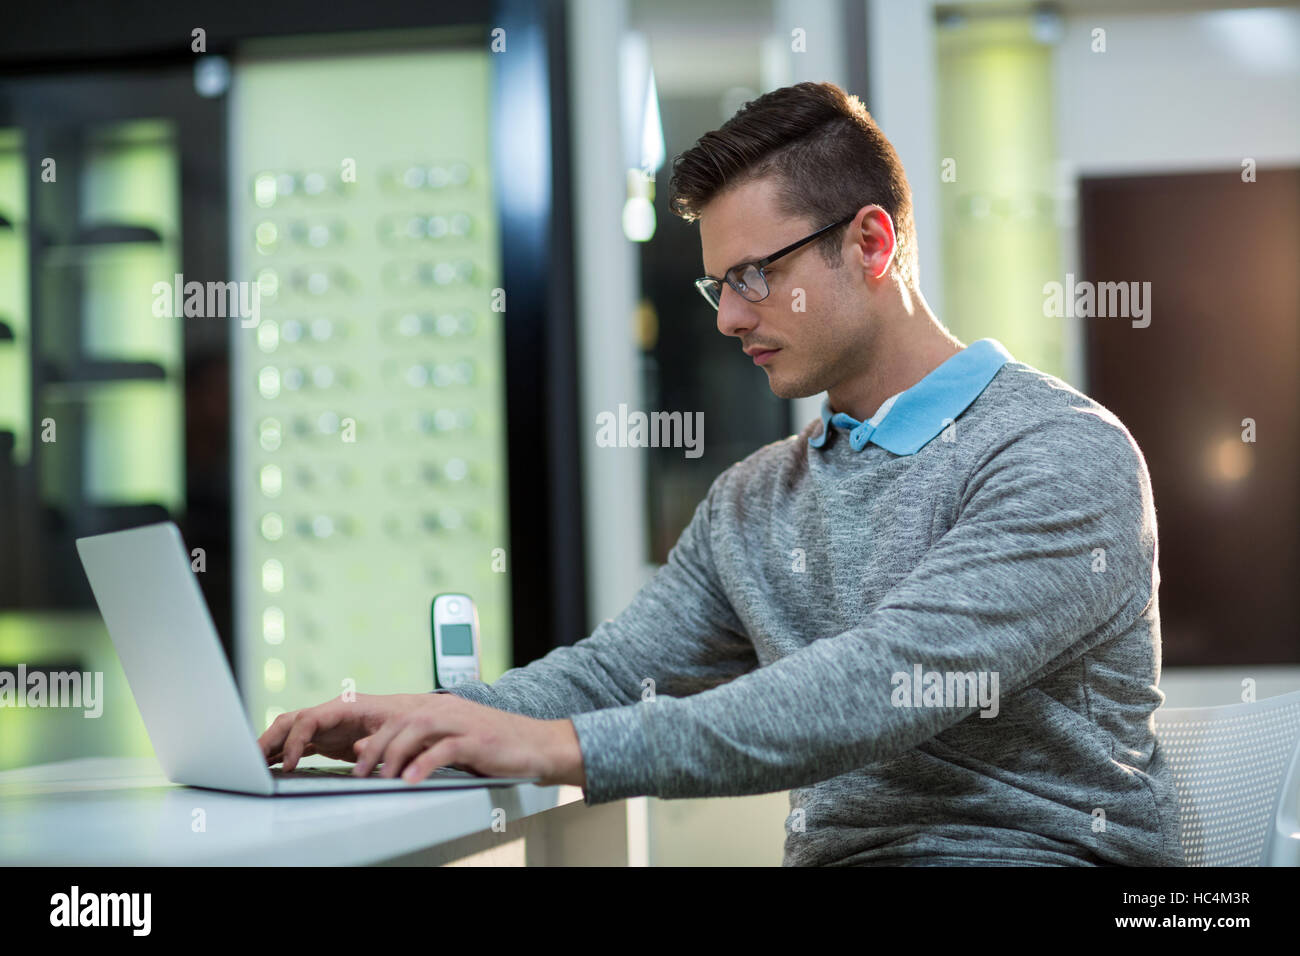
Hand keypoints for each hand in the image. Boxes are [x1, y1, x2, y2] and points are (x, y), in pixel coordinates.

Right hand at [258, 692, 433, 767]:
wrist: (412, 718)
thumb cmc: (405, 721)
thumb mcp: (396, 731)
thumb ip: (376, 740)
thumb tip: (357, 747)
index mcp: (344, 707)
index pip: (309, 720)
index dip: (295, 741)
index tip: (289, 764)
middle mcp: (330, 713)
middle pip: (290, 721)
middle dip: (269, 740)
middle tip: (251, 762)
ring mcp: (326, 725)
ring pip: (289, 731)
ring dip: (270, 746)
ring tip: (251, 765)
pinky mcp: (326, 738)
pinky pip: (297, 743)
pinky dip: (282, 753)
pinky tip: (268, 765)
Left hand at [351, 694, 586, 787]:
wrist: (542, 745)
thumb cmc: (498, 747)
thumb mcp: (453, 744)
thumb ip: (418, 744)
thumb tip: (378, 750)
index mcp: (443, 708)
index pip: (398, 717)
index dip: (373, 738)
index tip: (355, 761)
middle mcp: (451, 710)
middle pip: (403, 721)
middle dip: (377, 747)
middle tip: (361, 772)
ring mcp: (466, 723)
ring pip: (420, 728)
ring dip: (396, 752)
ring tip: (383, 777)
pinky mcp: (481, 740)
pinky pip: (448, 748)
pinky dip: (427, 763)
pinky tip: (413, 779)